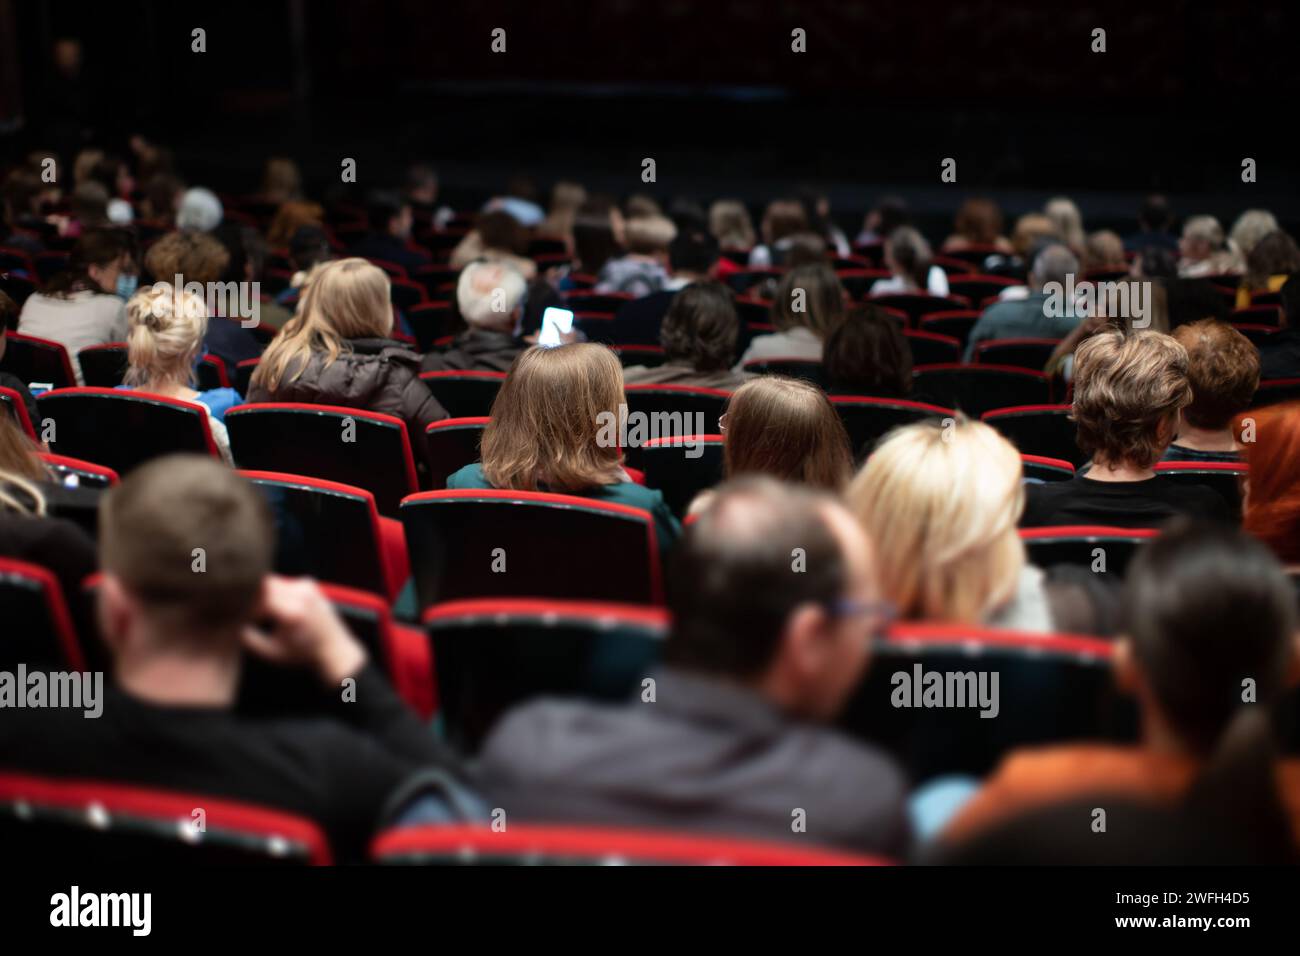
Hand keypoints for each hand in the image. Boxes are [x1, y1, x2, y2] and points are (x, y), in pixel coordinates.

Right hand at [242, 576, 365, 685]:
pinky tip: (277, 608)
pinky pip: (283, 582)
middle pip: (263, 584)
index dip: (245, 606)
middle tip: (249, 613)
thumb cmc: (301, 654)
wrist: (333, 648)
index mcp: (292, 612)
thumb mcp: (270, 652)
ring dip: (263, 594)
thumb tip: (230, 622)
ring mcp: (307, 586)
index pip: (257, 598)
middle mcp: (301, 595)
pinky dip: (275, 592)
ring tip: (264, 614)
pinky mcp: (309, 583)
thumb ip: (247, 638)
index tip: (240, 617)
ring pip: (271, 581)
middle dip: (252, 597)